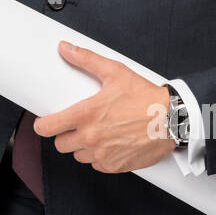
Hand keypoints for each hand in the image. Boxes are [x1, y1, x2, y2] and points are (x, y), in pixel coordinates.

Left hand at [33, 41, 176, 173]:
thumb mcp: (115, 72)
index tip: (45, 122)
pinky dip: (99, 157)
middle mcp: (91, 137)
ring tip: (96, 133)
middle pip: (60, 144)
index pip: (48, 128)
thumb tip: (65, 48)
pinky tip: (108, 144)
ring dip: (82, 147)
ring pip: (77, 155)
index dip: (42, 125)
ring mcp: (102, 154)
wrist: (173, 120)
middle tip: (77, 125)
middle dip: (65, 134)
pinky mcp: (114, 166)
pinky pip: (96, 165)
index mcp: (86, 114)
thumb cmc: (145, 97)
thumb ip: (87, 60)